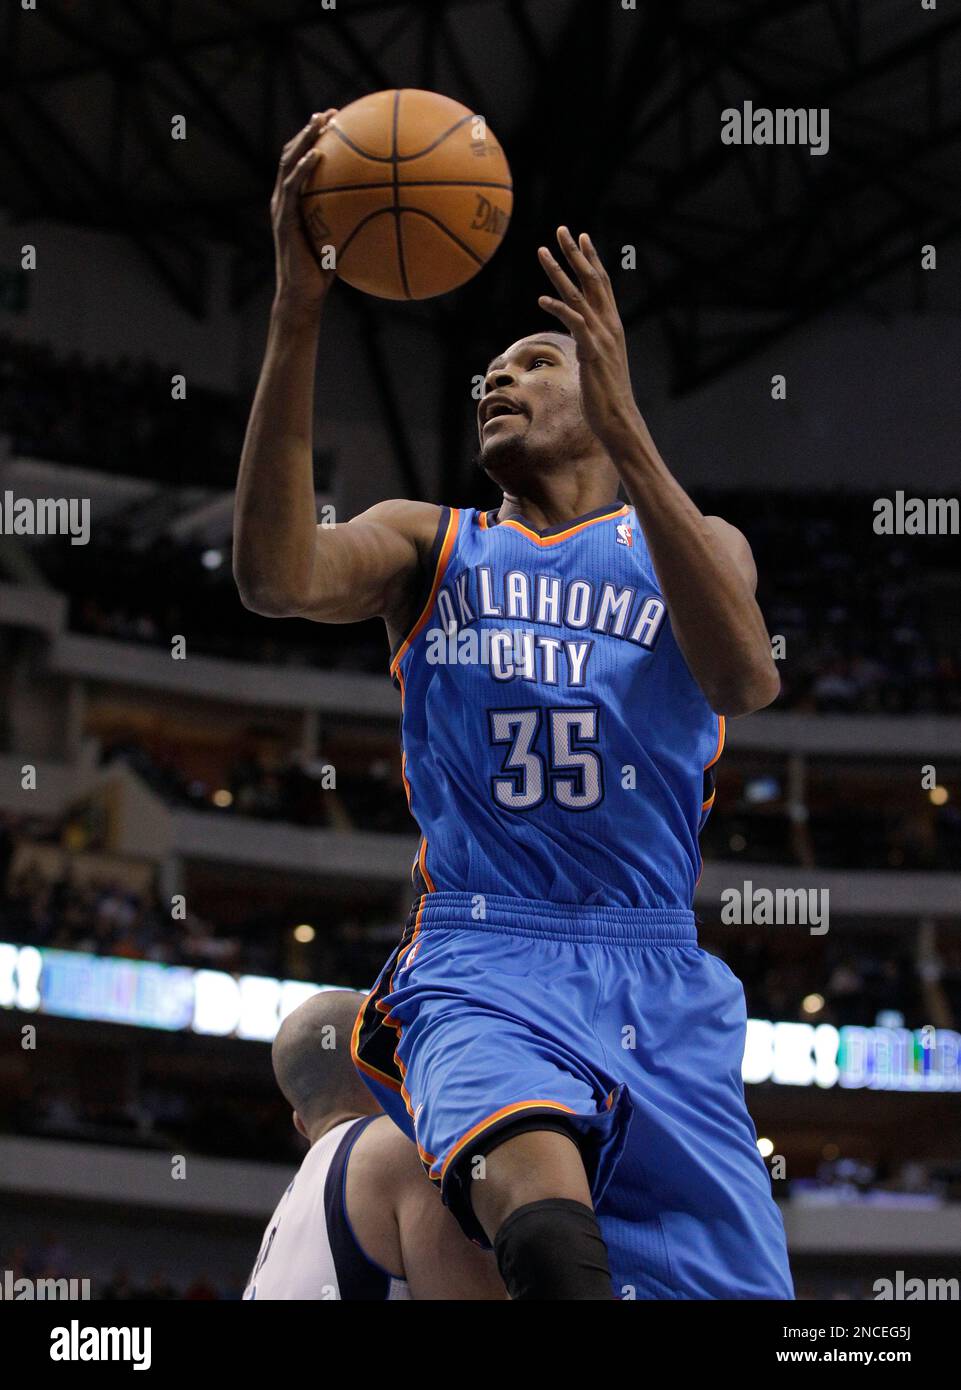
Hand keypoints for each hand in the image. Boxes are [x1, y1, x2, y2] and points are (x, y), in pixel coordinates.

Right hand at [271, 110, 338, 308]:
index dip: (315, 140)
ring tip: (321, 123)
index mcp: (295, 202)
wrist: (302, 295)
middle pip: (293, 154)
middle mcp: (284, 199)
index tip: (336, 122)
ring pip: (289, 163)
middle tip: (330, 113)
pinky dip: (303, 169)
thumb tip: (388, 214)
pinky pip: (293, 188)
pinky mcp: (283, 220)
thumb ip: (353, 223)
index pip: (302, 162)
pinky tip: (318, 155)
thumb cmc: (324, 274)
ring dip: (305, 140)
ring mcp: (281, 208)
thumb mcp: (341, 242)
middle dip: (310, 131)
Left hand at [537, 227, 640, 448]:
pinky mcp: (592, 352)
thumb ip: (590, 344)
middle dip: (575, 253)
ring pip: (579, 296)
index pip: (601, 284)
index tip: (580, 237)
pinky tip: (541, 299)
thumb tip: (581, 339)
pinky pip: (574, 323)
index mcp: (611, 325)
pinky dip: (558, 308)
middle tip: (561, 229)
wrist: (618, 419)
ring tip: (542, 252)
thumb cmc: (606, 395)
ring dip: (559, 272)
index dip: (591, 259)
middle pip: (592, 280)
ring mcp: (602, 337)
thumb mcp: (597, 362)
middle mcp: (609, 325)